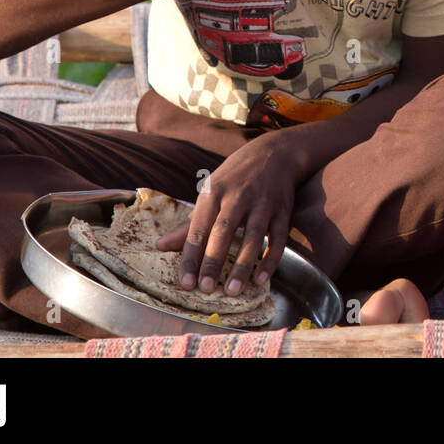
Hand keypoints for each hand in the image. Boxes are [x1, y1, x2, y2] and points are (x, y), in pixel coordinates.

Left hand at [155, 131, 303, 295]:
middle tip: (206, 289)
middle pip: (223, 232)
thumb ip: (189, 223)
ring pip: (252, 237)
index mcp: (214, 193)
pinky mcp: (283, 210)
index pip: (198, 229)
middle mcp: (238, 197)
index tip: (185, 283)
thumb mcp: (211, 193)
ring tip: (233, 290)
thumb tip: (160, 246)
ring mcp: (262, 203)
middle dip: (213, 261)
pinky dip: (270, 259)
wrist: (275, 153)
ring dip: (242, 265)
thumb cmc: (235, 177)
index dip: (190, 257)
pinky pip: (278, 238)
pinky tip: (261, 278)